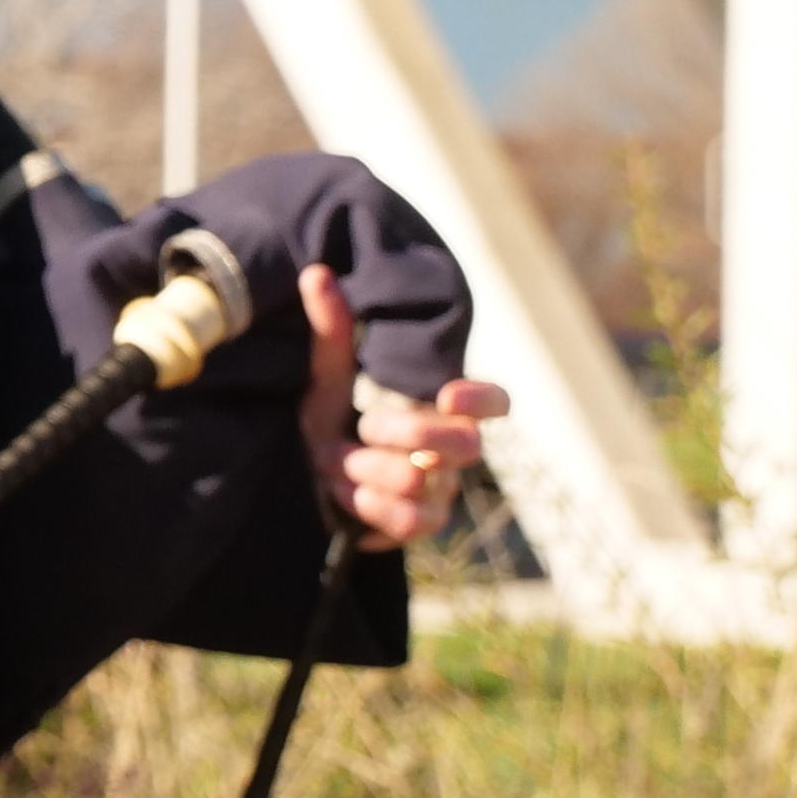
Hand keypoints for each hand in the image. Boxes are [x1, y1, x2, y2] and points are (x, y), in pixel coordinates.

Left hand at [294, 260, 506, 547]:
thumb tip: (315, 273)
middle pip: (465, 444)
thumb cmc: (327, 422)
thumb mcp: (324, 378)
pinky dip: (368, 504)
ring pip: (423, 481)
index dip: (482, 399)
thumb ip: (331, 332)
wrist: (303, 483)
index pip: (493, 403)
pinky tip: (344, 493)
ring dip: (365, 470)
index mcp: (438, 408)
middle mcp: (450, 450)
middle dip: (404, 432)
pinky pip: (411, 520)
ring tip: (336, 464)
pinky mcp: (420, 524)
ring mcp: (440, 490)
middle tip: (360, 429)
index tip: (447, 392)